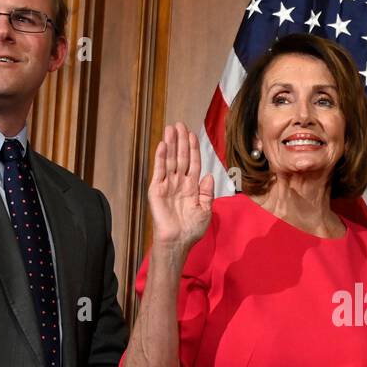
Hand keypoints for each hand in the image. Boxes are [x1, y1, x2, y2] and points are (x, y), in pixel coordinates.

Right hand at [147, 122, 214, 251]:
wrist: (178, 241)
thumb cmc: (192, 229)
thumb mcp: (206, 210)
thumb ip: (208, 192)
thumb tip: (210, 175)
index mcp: (192, 187)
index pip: (193, 163)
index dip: (193, 149)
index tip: (193, 134)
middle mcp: (179, 183)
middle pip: (181, 157)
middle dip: (181, 141)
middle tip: (181, 124)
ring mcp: (167, 185)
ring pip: (170, 160)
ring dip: (171, 144)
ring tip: (171, 128)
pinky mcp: (156, 189)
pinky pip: (159, 171)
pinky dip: (161, 158)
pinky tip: (163, 145)